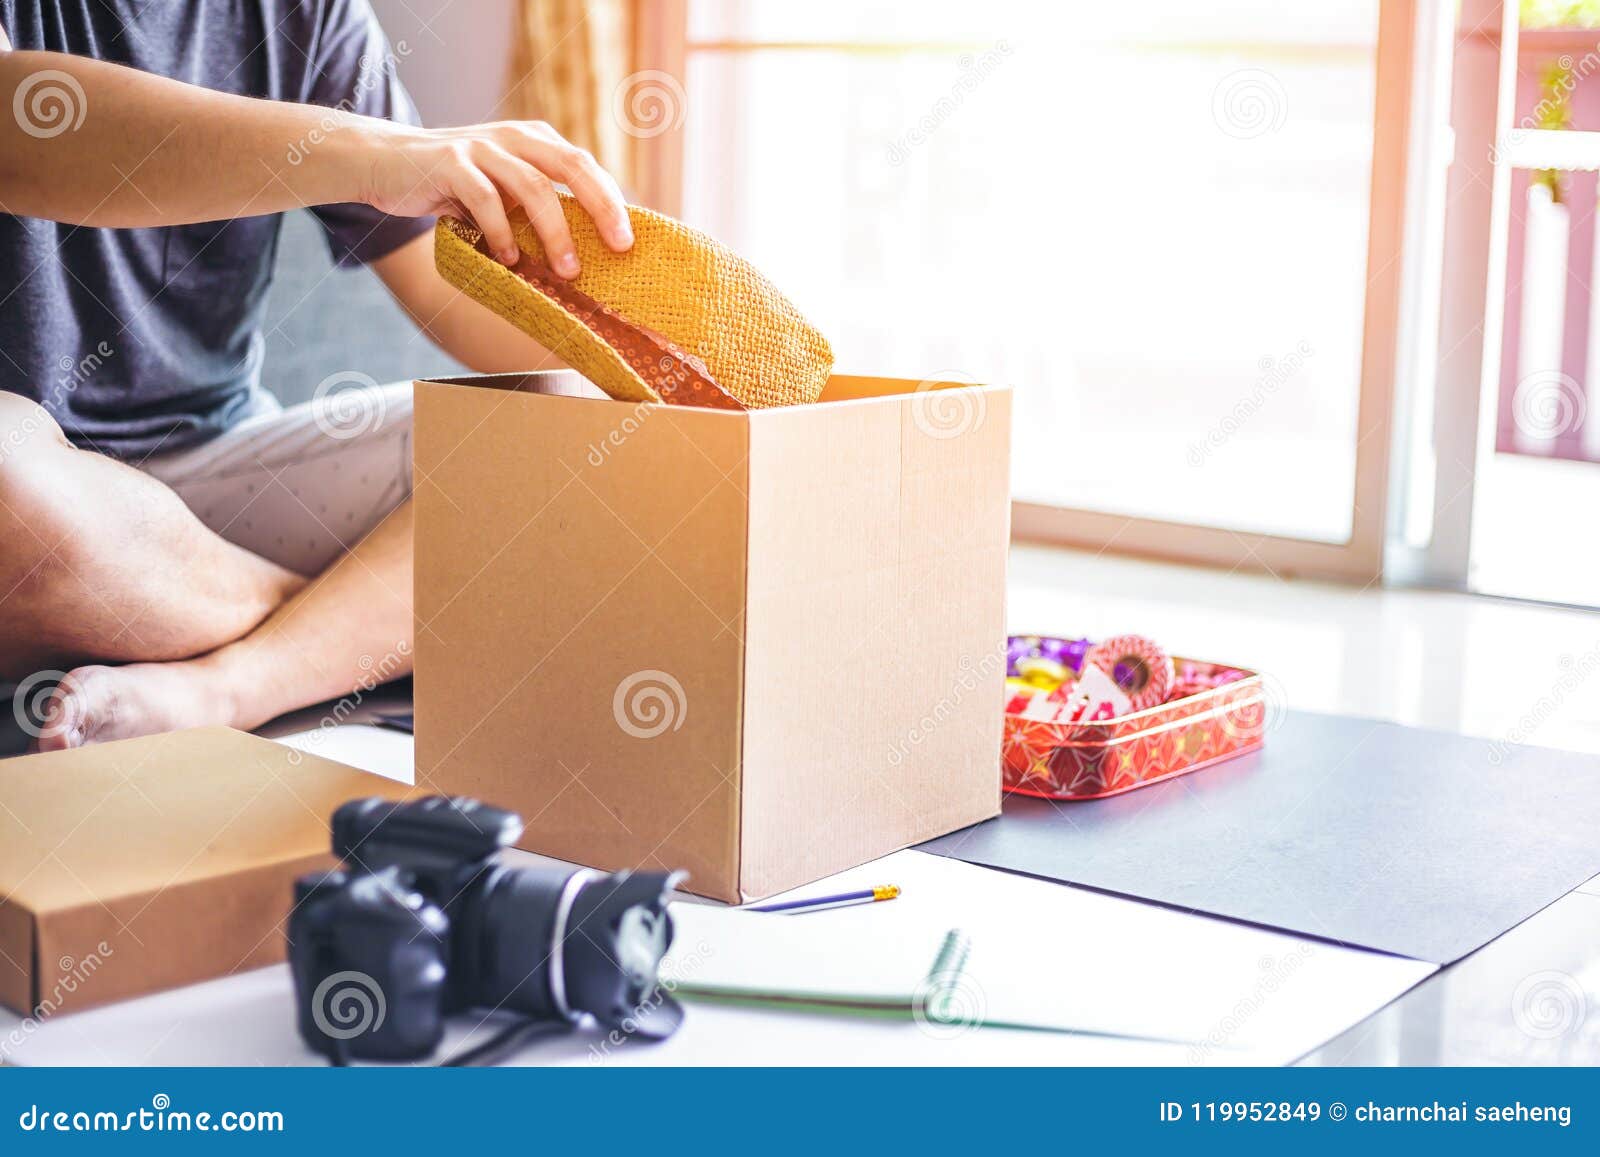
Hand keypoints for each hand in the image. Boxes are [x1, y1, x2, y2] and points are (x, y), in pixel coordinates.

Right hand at [359, 120, 632, 275]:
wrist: (383, 162)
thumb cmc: (452, 186)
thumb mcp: (501, 189)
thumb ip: (535, 207)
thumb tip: (583, 253)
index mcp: (533, 140)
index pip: (584, 165)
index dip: (611, 200)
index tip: (630, 240)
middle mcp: (513, 137)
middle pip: (571, 167)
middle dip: (601, 208)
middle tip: (618, 247)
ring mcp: (481, 147)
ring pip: (532, 186)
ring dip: (554, 232)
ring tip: (567, 270)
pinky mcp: (449, 162)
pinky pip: (486, 199)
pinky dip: (502, 233)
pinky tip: (508, 259)